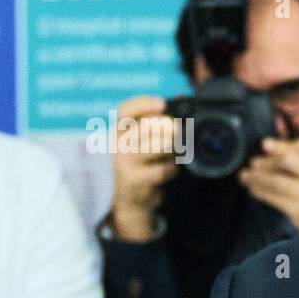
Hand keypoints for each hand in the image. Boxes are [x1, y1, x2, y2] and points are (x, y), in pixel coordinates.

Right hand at [109, 95, 179, 240]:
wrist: (129, 201)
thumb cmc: (142, 165)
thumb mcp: (145, 142)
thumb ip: (159, 121)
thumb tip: (181, 96)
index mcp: (120, 131)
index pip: (126, 111)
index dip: (143, 104)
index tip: (162, 103)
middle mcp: (118, 144)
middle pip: (146, 128)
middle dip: (169, 128)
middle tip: (179, 132)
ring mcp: (124, 163)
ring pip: (156, 147)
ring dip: (172, 149)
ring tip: (174, 153)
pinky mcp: (134, 180)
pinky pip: (161, 170)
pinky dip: (172, 169)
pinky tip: (171, 170)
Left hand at [238, 137, 298, 231]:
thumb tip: (268, 147)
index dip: (280, 145)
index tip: (265, 146)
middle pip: (288, 160)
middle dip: (267, 161)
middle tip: (254, 163)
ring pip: (277, 180)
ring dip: (257, 176)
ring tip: (245, 175)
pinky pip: (274, 198)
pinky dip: (260, 191)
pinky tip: (253, 189)